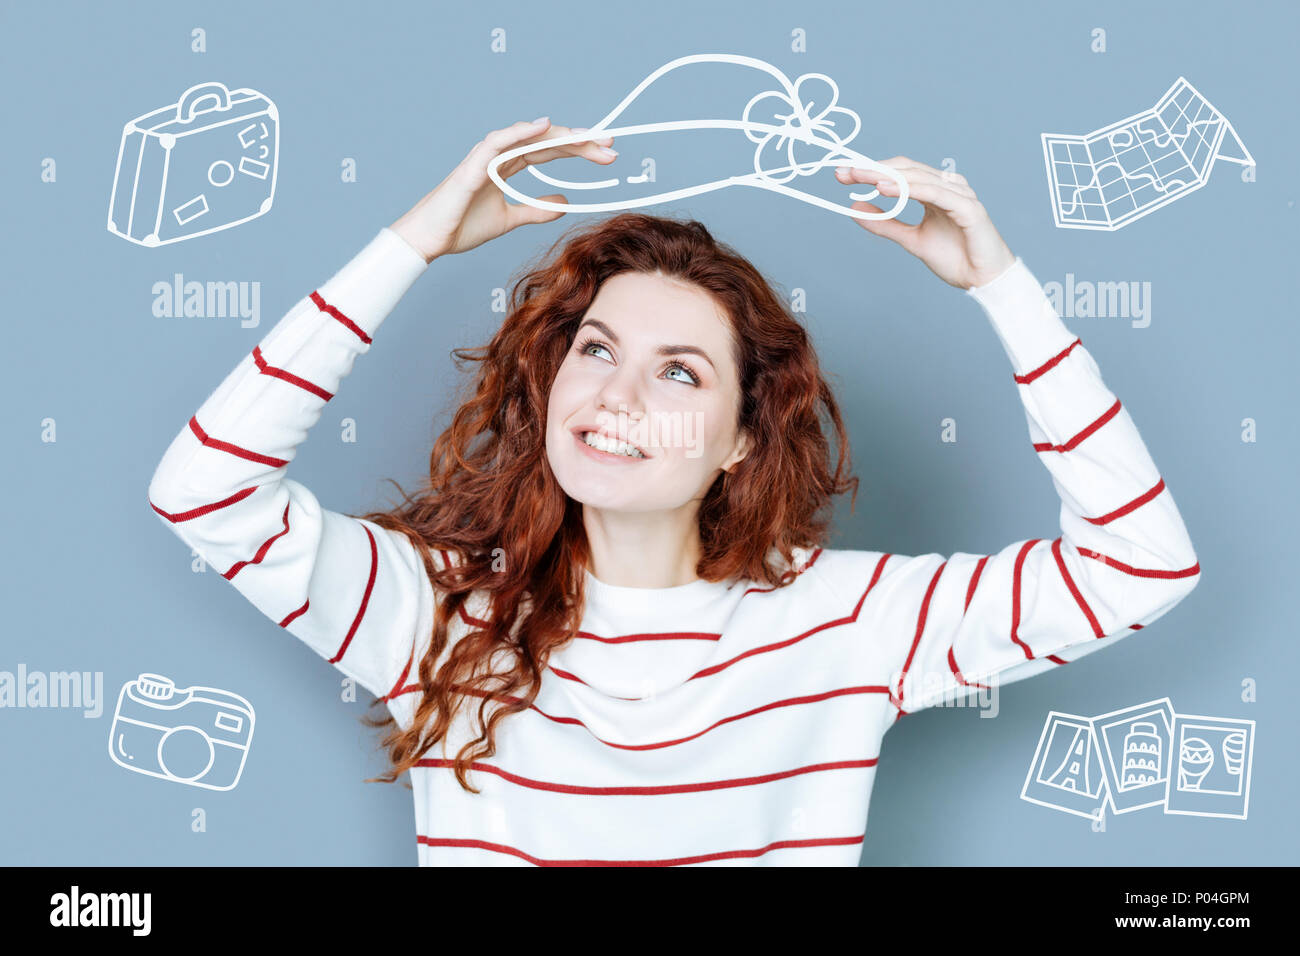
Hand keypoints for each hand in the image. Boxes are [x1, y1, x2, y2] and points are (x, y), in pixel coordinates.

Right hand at [389, 118, 616, 262]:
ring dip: (559, 135)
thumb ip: (536, 210)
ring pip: (528, 138)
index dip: (577, 150)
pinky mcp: (472, 166)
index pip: (548, 151)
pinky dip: (520, 133)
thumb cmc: (461, 226)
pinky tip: (543, 127)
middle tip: (610, 144)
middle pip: (545, 141)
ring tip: (588, 137)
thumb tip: (565, 202)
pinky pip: (498, 144)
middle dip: (578, 142)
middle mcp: (498, 156)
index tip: (607, 154)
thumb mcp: (510, 220)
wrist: (430, 240)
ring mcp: (485, 158)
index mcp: (506, 166)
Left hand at [834, 157, 1015, 289]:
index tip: (843, 175)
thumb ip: (885, 224)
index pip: (899, 172)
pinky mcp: (968, 207)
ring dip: (888, 177)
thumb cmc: (954, 258)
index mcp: (935, 190)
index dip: (871, 171)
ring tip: (862, 178)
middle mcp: (947, 186)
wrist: (982, 280)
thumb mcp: (910, 239)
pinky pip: (935, 193)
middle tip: (846, 173)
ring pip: (918, 178)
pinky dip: (910, 189)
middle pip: (906, 169)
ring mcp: (959, 194)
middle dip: (873, 170)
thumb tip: (854, 208)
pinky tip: (886, 189)